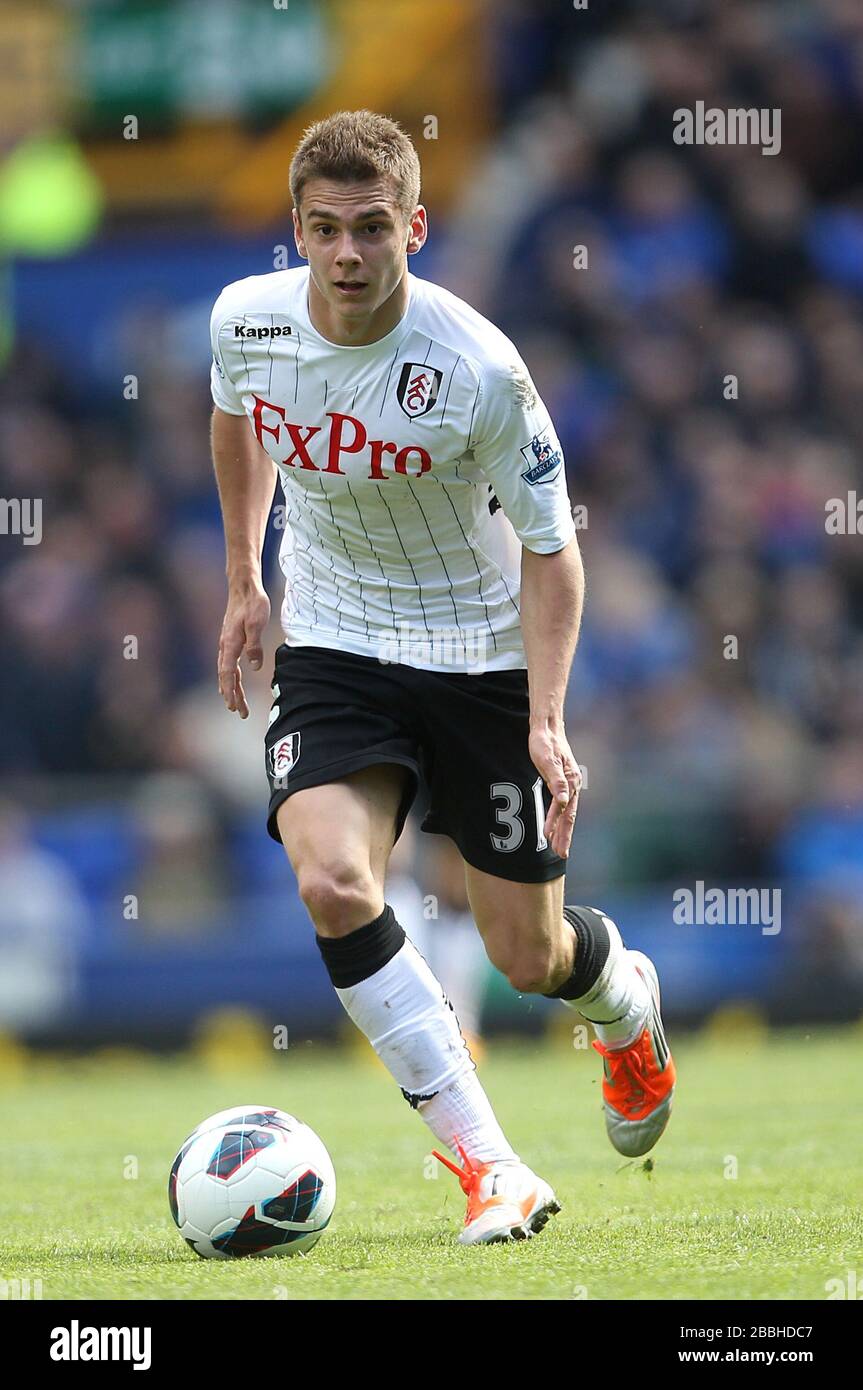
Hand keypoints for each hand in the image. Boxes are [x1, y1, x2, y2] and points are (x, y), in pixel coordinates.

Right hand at [217, 579, 269, 718]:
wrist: (243, 586)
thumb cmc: (252, 603)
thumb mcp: (257, 623)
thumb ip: (255, 645)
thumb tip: (254, 668)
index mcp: (230, 644)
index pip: (227, 673)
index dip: (230, 691)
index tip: (233, 706)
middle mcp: (225, 646)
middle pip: (226, 677)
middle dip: (232, 696)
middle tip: (240, 713)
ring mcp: (226, 644)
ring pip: (226, 672)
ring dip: (231, 689)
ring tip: (237, 705)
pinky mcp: (231, 640)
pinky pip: (228, 664)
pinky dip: (230, 677)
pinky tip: (234, 683)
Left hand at [528, 724, 581, 858]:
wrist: (547, 727)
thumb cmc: (546, 743)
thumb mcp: (547, 761)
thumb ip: (556, 781)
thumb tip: (564, 801)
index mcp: (570, 781)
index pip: (566, 811)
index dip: (560, 829)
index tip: (555, 845)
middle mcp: (572, 784)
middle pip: (569, 815)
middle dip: (564, 836)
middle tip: (561, 855)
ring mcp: (568, 783)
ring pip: (566, 812)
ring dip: (562, 830)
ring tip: (556, 846)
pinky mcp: (561, 782)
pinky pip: (561, 805)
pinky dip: (558, 818)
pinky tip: (554, 826)